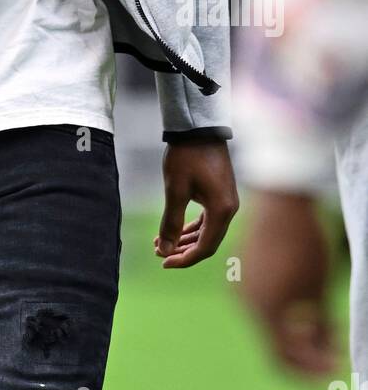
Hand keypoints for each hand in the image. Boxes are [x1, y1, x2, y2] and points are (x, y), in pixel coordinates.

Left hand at [154, 140, 238, 267]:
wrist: (199, 127)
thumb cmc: (186, 156)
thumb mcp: (175, 190)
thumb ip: (171, 222)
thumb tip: (164, 250)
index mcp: (222, 211)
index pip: (205, 248)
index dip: (184, 259)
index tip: (163, 262)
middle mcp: (229, 209)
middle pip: (208, 242)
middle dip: (183, 250)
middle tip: (159, 252)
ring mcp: (227, 201)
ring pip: (208, 230)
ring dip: (186, 238)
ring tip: (162, 241)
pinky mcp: (221, 193)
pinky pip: (209, 218)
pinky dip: (193, 226)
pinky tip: (177, 228)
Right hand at [239, 190, 340, 375]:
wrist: (280, 200)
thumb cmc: (304, 242)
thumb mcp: (319, 288)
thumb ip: (322, 326)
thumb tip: (326, 349)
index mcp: (264, 310)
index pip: (284, 358)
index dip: (312, 368)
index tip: (335, 364)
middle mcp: (245, 303)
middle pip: (274, 345)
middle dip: (306, 353)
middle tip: (333, 350)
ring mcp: (240, 287)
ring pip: (267, 325)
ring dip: (294, 333)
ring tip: (323, 327)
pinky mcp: (241, 273)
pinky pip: (260, 305)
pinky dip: (282, 314)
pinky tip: (303, 306)